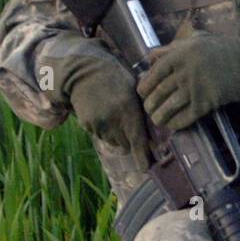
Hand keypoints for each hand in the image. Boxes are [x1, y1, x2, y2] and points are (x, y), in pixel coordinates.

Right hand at [46, 53, 150, 171]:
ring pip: (113, 141)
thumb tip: (153, 141)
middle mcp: (113, 119)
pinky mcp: (87, 125)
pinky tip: (103, 113)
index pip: (138, 140)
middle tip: (130, 126)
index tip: (147, 168)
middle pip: (126, 144)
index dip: (143, 157)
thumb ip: (143, 115)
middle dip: (131, 140)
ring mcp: (98, 123)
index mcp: (128, 109)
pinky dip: (104, 130)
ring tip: (115, 114)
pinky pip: (100, 135)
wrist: (86, 72)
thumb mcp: (134, 92)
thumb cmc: (116, 79)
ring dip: (117, 135)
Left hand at [136, 32, 239, 130]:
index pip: (154, 73)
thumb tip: (150, 57)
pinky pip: (186, 117)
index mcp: (180, 54)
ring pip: (169, 107)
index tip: (142, 92)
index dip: (145, 85)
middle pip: (159, 92)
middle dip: (150, 104)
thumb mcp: (196, 41)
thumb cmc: (221, 50)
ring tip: (156, 120)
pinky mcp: (206, 102)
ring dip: (159, 117)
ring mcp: (195, 88)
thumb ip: (172, 48)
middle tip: (149, 109)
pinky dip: (176, 123)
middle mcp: (185, 71)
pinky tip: (172, 125)